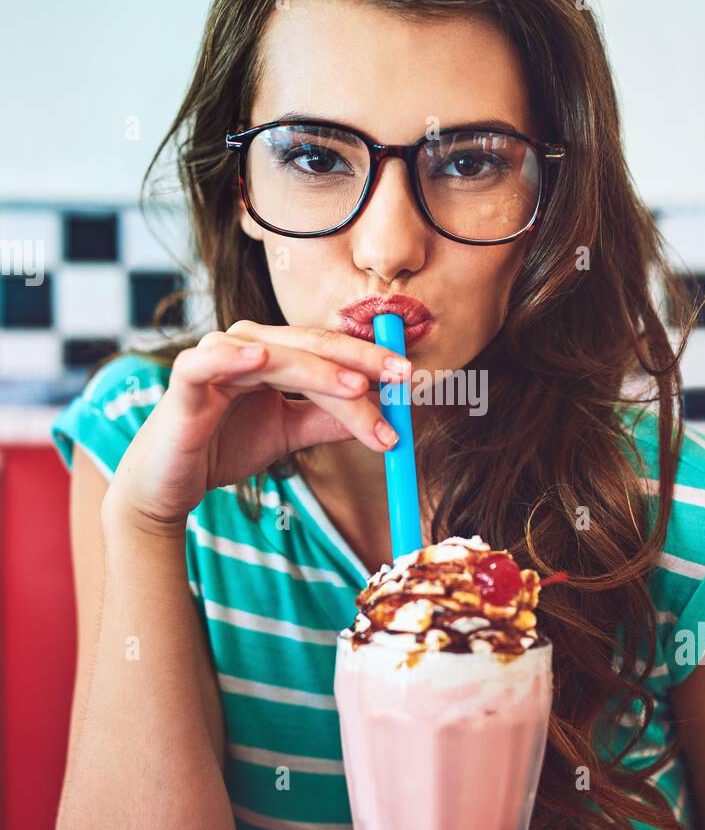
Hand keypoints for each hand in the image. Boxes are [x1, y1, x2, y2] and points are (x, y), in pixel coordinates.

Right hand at [103, 320, 409, 531]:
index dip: (373, 361)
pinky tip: (262, 360)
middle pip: (312, 345)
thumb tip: (384, 415)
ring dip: (319, 371)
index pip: (331, 350)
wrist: (166, 485)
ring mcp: (214, 357)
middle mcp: (246, 344)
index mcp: (272, 352)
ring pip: (277, 354)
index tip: (413, 379)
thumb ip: (328, 419)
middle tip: (402, 378)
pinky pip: (210, 361)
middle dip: (361, 362)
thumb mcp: (288, 432)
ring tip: (359, 389)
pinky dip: (235, 357)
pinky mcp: (184, 379)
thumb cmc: (222, 448)